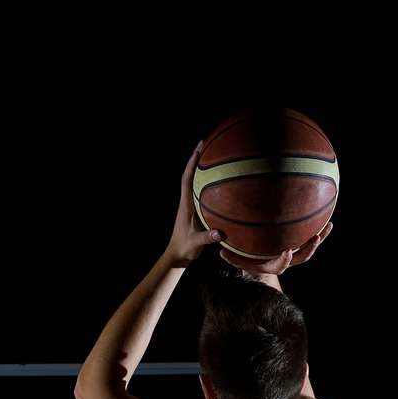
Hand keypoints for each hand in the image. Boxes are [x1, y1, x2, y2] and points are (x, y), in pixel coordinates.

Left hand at [166, 142, 224, 267]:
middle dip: (197, 158)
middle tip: (207, 143)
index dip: (192, 164)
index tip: (199, 149)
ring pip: (195, 181)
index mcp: (185, 205)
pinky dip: (209, 182)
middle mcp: (187, 201)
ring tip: (213, 154)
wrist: (177, 255)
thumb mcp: (196, 243)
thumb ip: (207, 238)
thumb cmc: (185, 249)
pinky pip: (202, 191)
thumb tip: (220, 233)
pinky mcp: (195, 210)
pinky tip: (219, 178)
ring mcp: (190, 205)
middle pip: (191, 175)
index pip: (187, 179)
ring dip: (202, 168)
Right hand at [219, 221, 333, 274]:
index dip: (285, 259)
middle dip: (308, 249)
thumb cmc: (245, 258)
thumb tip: (220, 250)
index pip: (280, 265)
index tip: (287, 250)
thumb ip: (231, 256)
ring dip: (319, 239)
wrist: (258, 261)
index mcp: (272, 265)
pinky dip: (319, 230)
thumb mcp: (237, 258)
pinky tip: (327, 218)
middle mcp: (286, 261)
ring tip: (327, 227)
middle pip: (301, 258)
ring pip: (309, 248)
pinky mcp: (298, 244)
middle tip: (314, 238)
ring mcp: (294, 253)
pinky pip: (310, 237)